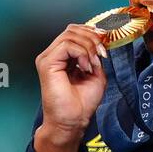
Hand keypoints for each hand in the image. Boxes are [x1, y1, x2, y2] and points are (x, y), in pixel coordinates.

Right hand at [33, 23, 110, 151]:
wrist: (72, 121)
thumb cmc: (81, 104)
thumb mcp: (96, 75)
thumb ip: (96, 57)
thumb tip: (100, 43)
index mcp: (64, 57)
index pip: (75, 32)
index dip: (92, 34)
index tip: (105, 46)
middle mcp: (54, 55)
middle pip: (72, 29)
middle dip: (92, 38)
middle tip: (101, 54)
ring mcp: (48, 58)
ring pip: (70, 35)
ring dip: (88, 47)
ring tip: (93, 64)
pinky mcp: (47, 63)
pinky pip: (66, 45)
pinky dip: (81, 53)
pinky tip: (85, 67)